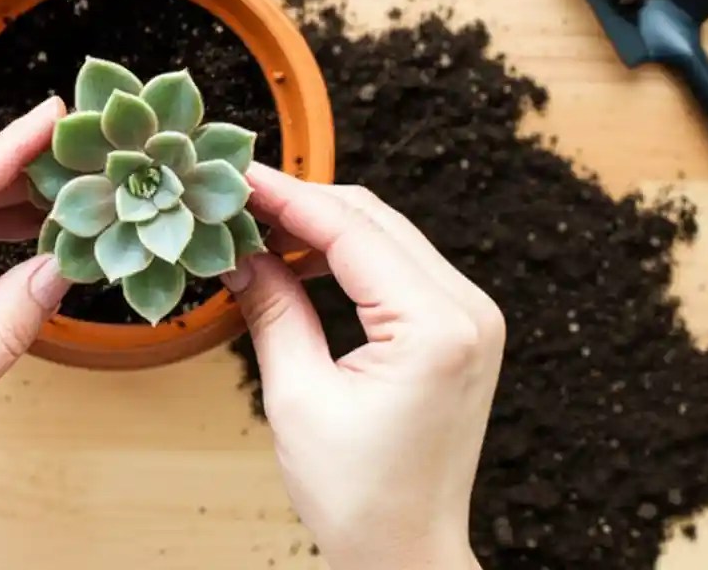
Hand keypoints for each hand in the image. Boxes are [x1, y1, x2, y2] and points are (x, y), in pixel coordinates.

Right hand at [223, 165, 503, 569]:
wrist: (407, 553)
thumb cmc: (359, 497)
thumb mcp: (299, 397)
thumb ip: (272, 310)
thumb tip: (240, 252)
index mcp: (436, 328)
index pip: (352, 231)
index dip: (287, 196)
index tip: (237, 176)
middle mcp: (468, 310)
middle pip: (375, 220)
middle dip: (302, 204)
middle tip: (237, 201)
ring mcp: (471, 318)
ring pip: (387, 236)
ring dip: (322, 228)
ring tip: (258, 233)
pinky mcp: (459, 330)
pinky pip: (398, 267)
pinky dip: (346, 257)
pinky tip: (299, 263)